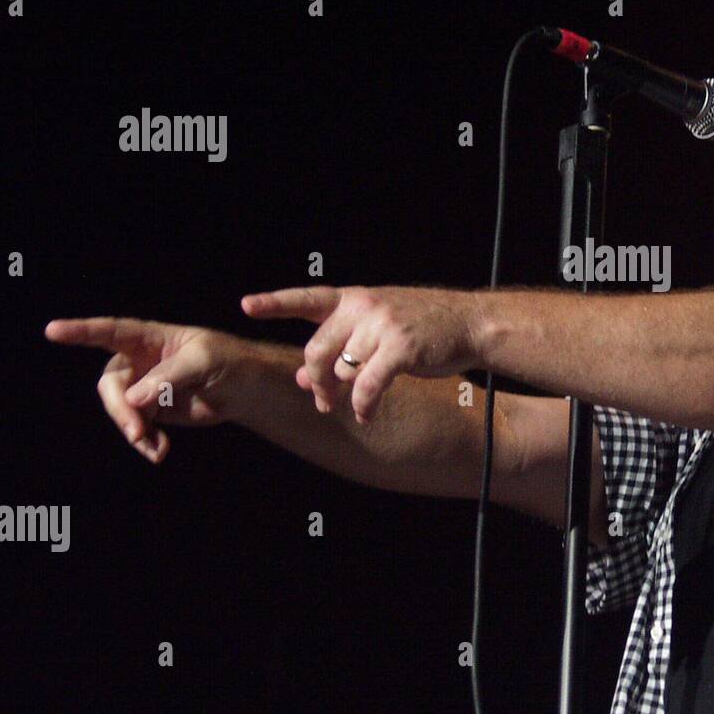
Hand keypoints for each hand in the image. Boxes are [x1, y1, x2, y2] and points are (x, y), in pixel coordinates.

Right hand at [44, 317, 244, 463]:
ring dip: (132, 428)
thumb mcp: (204, 361)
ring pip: (120, 408)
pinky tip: (159, 453)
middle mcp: (140, 360)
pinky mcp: (152, 410)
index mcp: (151, 337)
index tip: (52, 330)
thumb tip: (135, 398)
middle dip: (120, 407)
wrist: (245, 388)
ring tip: (153, 446)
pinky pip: (136, 427)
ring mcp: (143, 387)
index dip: (81, 331)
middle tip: (136, 430)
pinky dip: (145, 441)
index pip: (111, 331)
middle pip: (112, 382)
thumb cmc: (228, 361)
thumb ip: (169, 376)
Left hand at [240, 285, 482, 423]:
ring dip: (344, 396)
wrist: (467, 322)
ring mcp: (382, 326)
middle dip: (316, 380)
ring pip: (343, 371)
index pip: (306, 298)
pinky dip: (364, 405)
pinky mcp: (401, 348)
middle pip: (317, 350)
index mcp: (353, 298)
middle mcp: (363, 307)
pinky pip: (368, 386)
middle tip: (322, 402)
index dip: (274, 303)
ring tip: (353, 407)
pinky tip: (366, 415)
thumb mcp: (376, 328)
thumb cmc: (419, 327)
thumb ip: (340, 346)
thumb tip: (303, 381)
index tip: (246, 305)